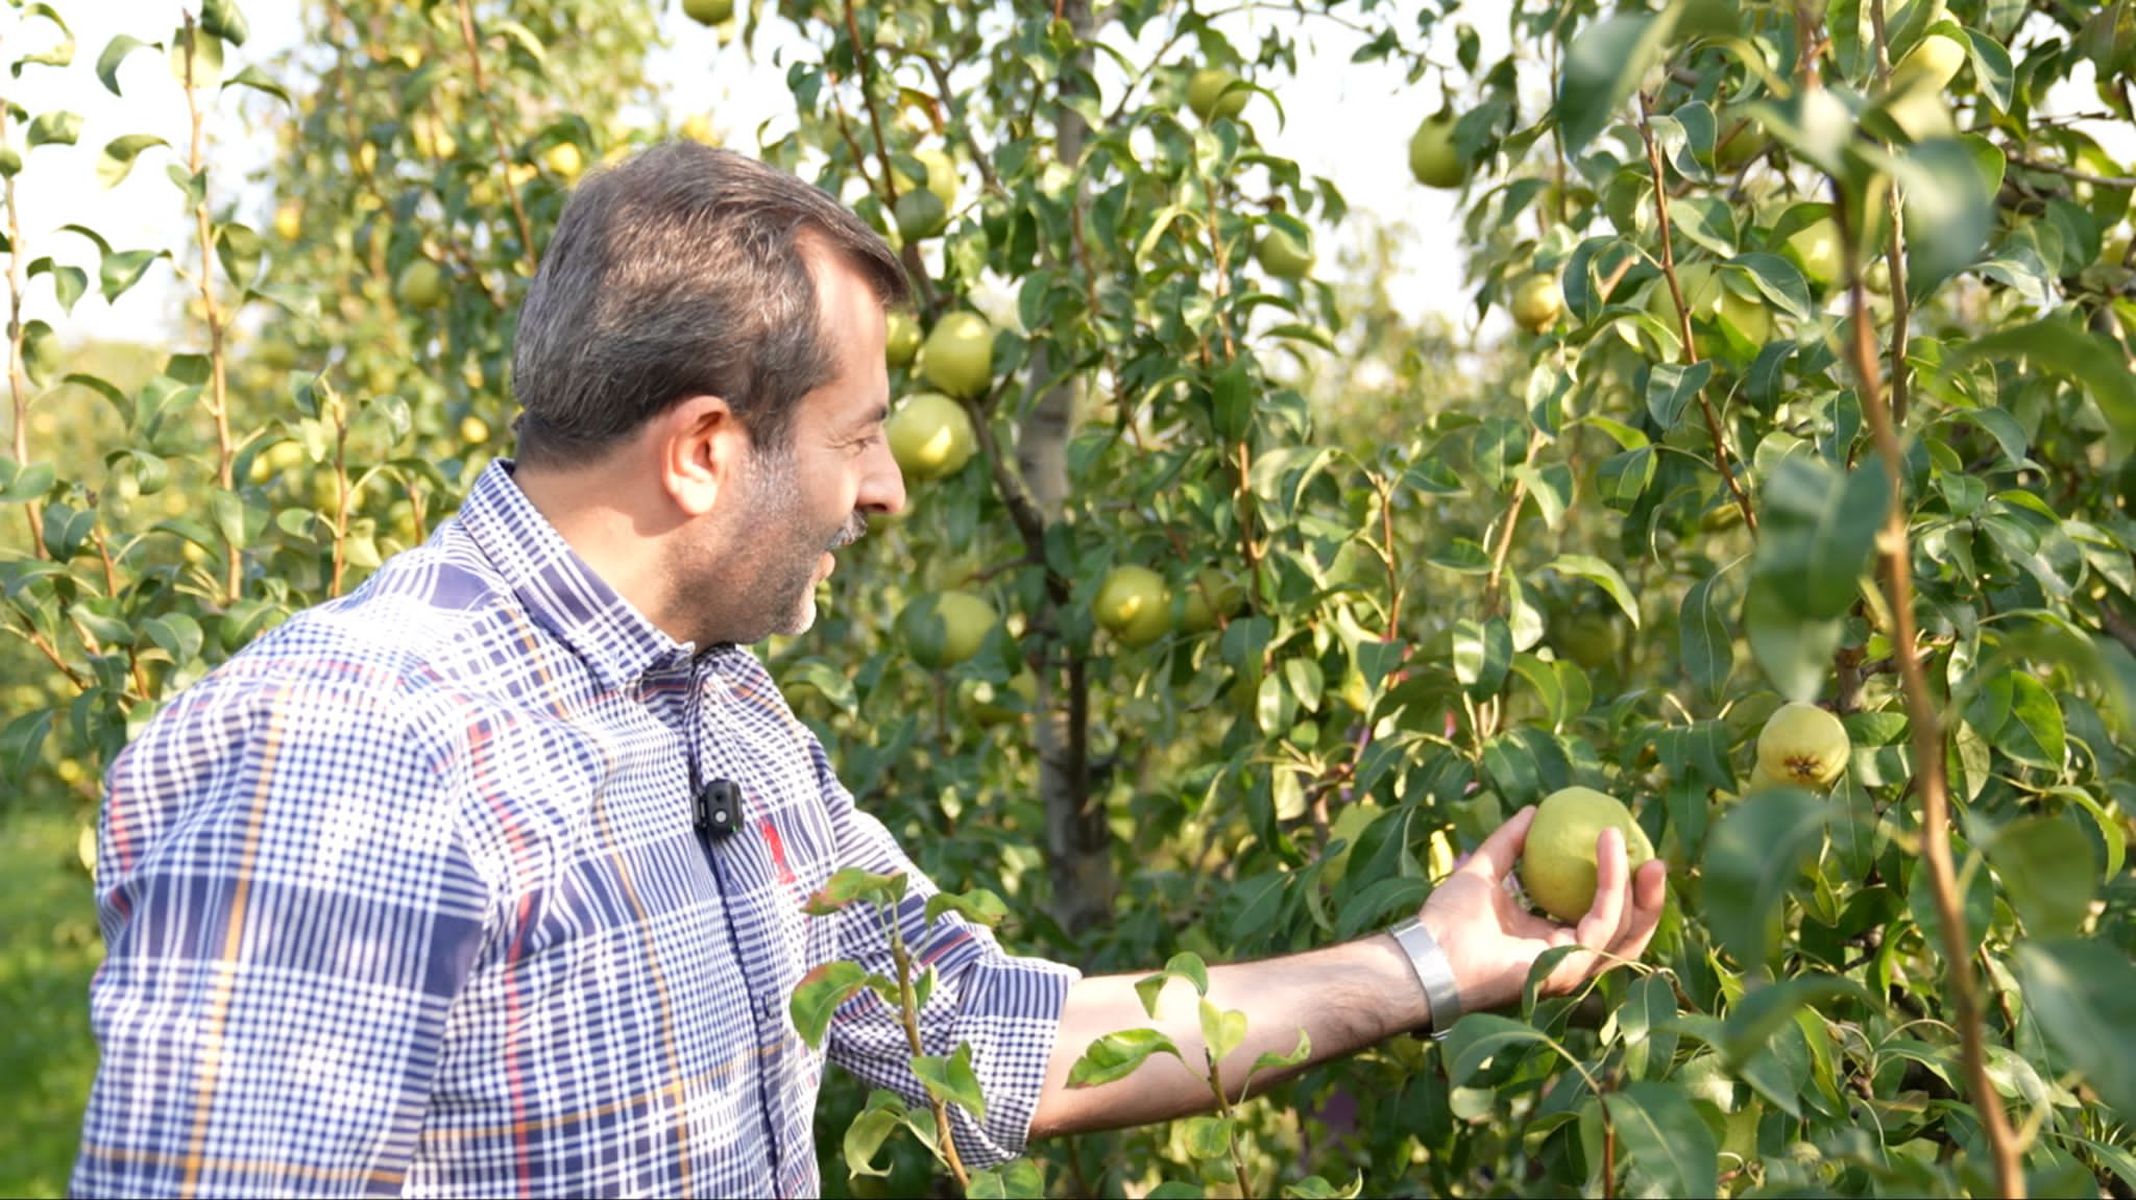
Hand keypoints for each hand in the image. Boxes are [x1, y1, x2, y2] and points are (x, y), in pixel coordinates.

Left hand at [1415, 805, 1666, 1015]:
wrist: (1427, 951)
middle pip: (1625, 931)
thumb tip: (1534, 810)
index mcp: (1551, 937)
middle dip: (1647, 897)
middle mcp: (1567, 956)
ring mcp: (1571, 966)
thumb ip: (1509, 844)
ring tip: (1637, 848)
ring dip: (1635, 887)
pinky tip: (1608, 853)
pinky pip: (1601, 924)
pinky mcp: (1568, 968)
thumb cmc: (1447, 920)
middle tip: (1655, 857)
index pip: (1601, 917)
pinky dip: (1611, 886)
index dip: (1622, 888)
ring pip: (1623, 929)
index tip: (1628, 849)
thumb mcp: (1484, 870)